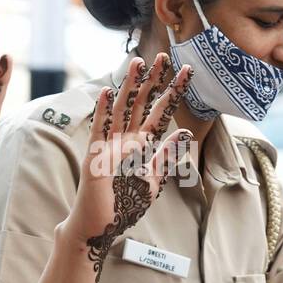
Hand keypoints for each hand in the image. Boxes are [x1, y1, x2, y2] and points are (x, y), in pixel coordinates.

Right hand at [62, 53, 192, 282]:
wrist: (100, 225)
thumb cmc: (123, 205)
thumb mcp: (151, 182)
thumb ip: (165, 158)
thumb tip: (183, 131)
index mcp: (141, 145)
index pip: (160, 113)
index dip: (173, 93)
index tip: (187, 73)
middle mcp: (126, 140)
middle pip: (141, 104)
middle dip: (153, 80)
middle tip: (164, 56)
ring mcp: (110, 146)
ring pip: (122, 110)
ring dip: (130, 87)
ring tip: (138, 64)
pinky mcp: (96, 157)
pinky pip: (100, 131)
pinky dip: (103, 112)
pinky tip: (108, 94)